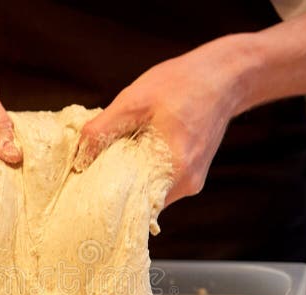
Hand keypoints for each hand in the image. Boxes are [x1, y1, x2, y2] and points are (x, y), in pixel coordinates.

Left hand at [73, 37, 247, 207]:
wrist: (225, 76)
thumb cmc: (182, 83)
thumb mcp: (134, 100)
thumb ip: (103, 130)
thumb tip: (80, 158)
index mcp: (175, 168)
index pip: (134, 206)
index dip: (108, 203)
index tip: (86, 197)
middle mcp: (187, 184)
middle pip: (142, 203)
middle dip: (116, 192)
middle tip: (91, 178)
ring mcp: (192, 182)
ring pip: (151, 194)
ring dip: (131, 181)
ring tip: (114, 161)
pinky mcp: (192, 175)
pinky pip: (161, 183)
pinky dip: (146, 173)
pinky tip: (135, 154)